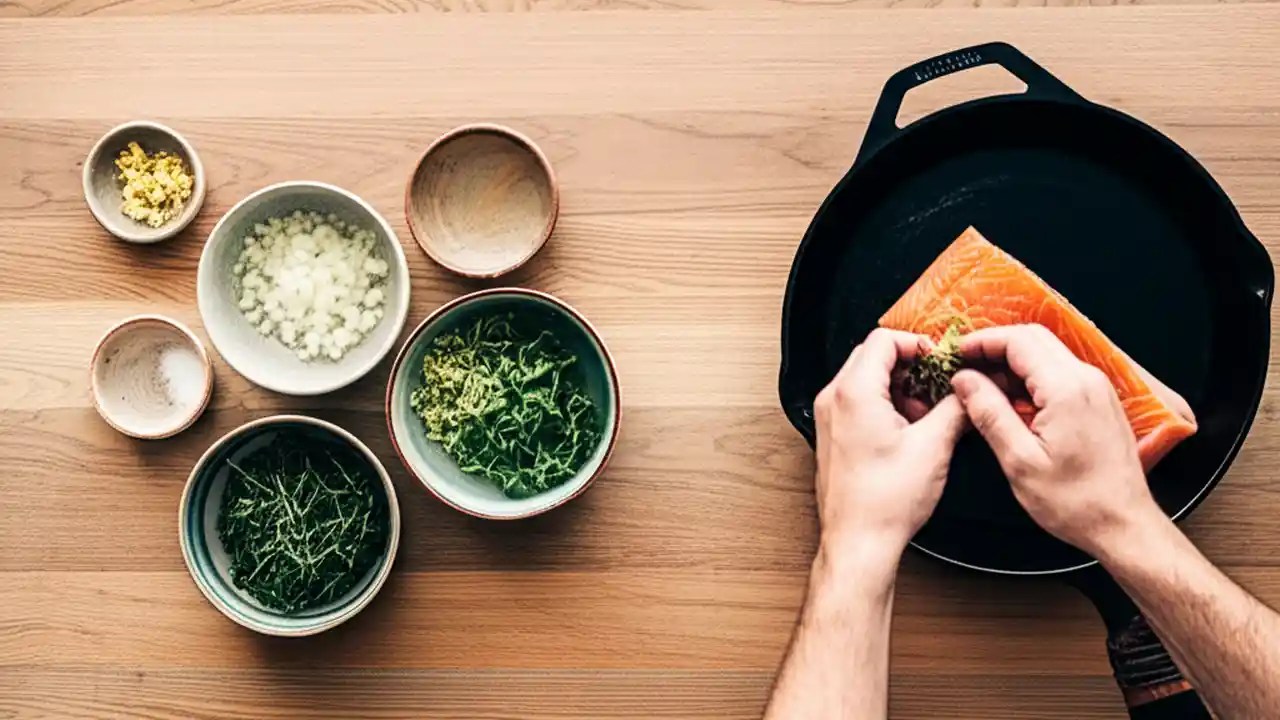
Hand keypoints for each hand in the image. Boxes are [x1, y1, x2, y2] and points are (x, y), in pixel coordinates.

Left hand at [813, 329, 967, 558]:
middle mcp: (833, 400)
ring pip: (865, 380)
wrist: (858, 542)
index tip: (940, 361)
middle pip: (872, 356)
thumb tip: (969, 393)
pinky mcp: (833, 437)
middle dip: (910, 366)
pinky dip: (885, 406)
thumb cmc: (884, 502)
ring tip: (927, 413)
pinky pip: (858, 404)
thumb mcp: (934, 446)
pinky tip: (910, 431)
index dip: (918, 344)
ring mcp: (828, 419)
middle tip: (938, 385)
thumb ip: (956, 409)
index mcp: (854, 393)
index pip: (884, 339)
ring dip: (899, 388)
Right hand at [951, 325, 1163, 556]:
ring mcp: (1097, 388)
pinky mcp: (1100, 401)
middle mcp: (1086, 379)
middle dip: (995, 345)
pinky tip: (1012, 400)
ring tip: (982, 385)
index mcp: (1066, 389)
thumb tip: (964, 379)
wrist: (1124, 525)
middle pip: (1034, 338)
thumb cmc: (1075, 502)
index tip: (955, 353)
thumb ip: (989, 413)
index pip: (1018, 341)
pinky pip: (1060, 372)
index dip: (982, 341)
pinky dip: (1032, 376)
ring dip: (1013, 361)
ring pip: (1047, 353)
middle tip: (965, 364)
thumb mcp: (1019, 461)